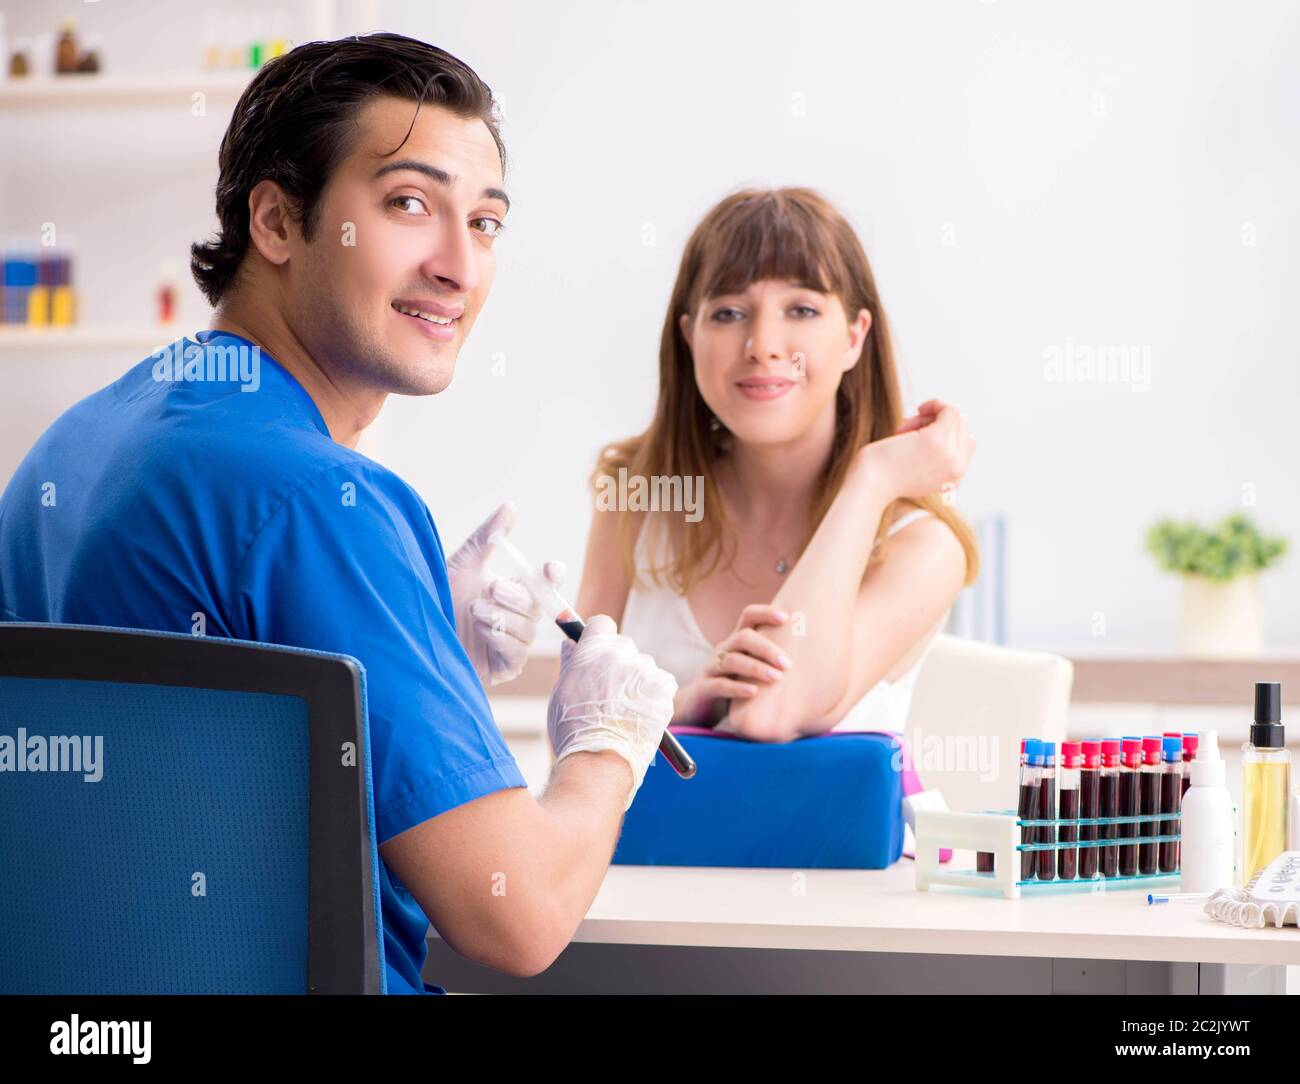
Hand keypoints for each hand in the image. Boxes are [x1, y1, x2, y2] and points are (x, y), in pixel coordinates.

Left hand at [446, 501, 565, 686]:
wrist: (413, 631)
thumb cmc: (437, 597)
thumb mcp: (462, 564)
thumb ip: (488, 537)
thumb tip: (510, 506)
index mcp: (512, 591)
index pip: (545, 584)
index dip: (553, 576)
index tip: (550, 570)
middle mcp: (516, 617)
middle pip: (537, 606)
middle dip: (516, 596)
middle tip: (489, 589)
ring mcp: (512, 643)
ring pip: (528, 630)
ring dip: (500, 617)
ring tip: (473, 611)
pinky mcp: (504, 667)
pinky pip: (516, 652)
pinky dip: (499, 639)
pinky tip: (479, 631)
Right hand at [547, 614, 677, 810]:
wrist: (600, 759)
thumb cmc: (574, 729)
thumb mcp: (561, 691)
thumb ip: (570, 663)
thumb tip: (571, 644)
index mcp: (593, 649)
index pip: (601, 623)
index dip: (597, 636)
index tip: (594, 651)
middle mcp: (622, 653)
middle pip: (622, 645)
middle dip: (616, 661)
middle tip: (606, 690)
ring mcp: (645, 670)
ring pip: (642, 666)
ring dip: (635, 680)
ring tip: (623, 710)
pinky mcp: (664, 688)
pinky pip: (660, 682)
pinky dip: (652, 694)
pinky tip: (639, 713)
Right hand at [674, 604, 791, 725]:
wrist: (698, 705)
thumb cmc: (734, 683)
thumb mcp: (750, 666)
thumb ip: (772, 658)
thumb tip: (815, 655)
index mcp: (736, 641)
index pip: (748, 616)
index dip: (765, 612)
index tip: (786, 617)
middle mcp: (723, 650)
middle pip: (742, 638)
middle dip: (767, 648)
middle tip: (787, 663)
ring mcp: (711, 668)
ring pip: (731, 660)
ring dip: (756, 668)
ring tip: (776, 678)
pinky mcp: (703, 688)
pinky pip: (718, 685)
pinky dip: (737, 688)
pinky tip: (754, 692)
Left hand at [858, 398, 974, 501]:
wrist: (870, 484)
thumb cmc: (884, 476)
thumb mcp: (916, 471)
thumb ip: (934, 457)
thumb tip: (942, 422)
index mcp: (955, 480)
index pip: (967, 444)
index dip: (945, 432)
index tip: (918, 436)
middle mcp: (957, 469)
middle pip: (961, 429)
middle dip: (934, 424)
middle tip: (906, 431)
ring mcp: (949, 454)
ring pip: (955, 419)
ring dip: (928, 417)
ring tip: (904, 430)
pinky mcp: (936, 439)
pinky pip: (949, 410)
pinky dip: (936, 404)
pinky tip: (919, 408)